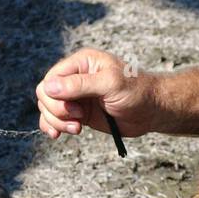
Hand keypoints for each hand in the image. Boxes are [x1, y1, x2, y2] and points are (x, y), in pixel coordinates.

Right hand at [35, 48, 157, 139]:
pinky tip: (57, 135)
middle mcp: (75, 78)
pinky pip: (55, 119)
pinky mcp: (79, 113)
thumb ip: (80, 84)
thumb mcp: (110, 84)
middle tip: (78, 119)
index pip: (51, 78)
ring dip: (56, 121)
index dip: (55, 96)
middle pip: (46, 94)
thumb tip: (49, 87)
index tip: (75, 108)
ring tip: (77, 129)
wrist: (152, 110)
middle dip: (56, 110)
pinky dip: (52, 127)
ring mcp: (76, 96)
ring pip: (48, 108)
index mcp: (81, 63)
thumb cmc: (136, 91)